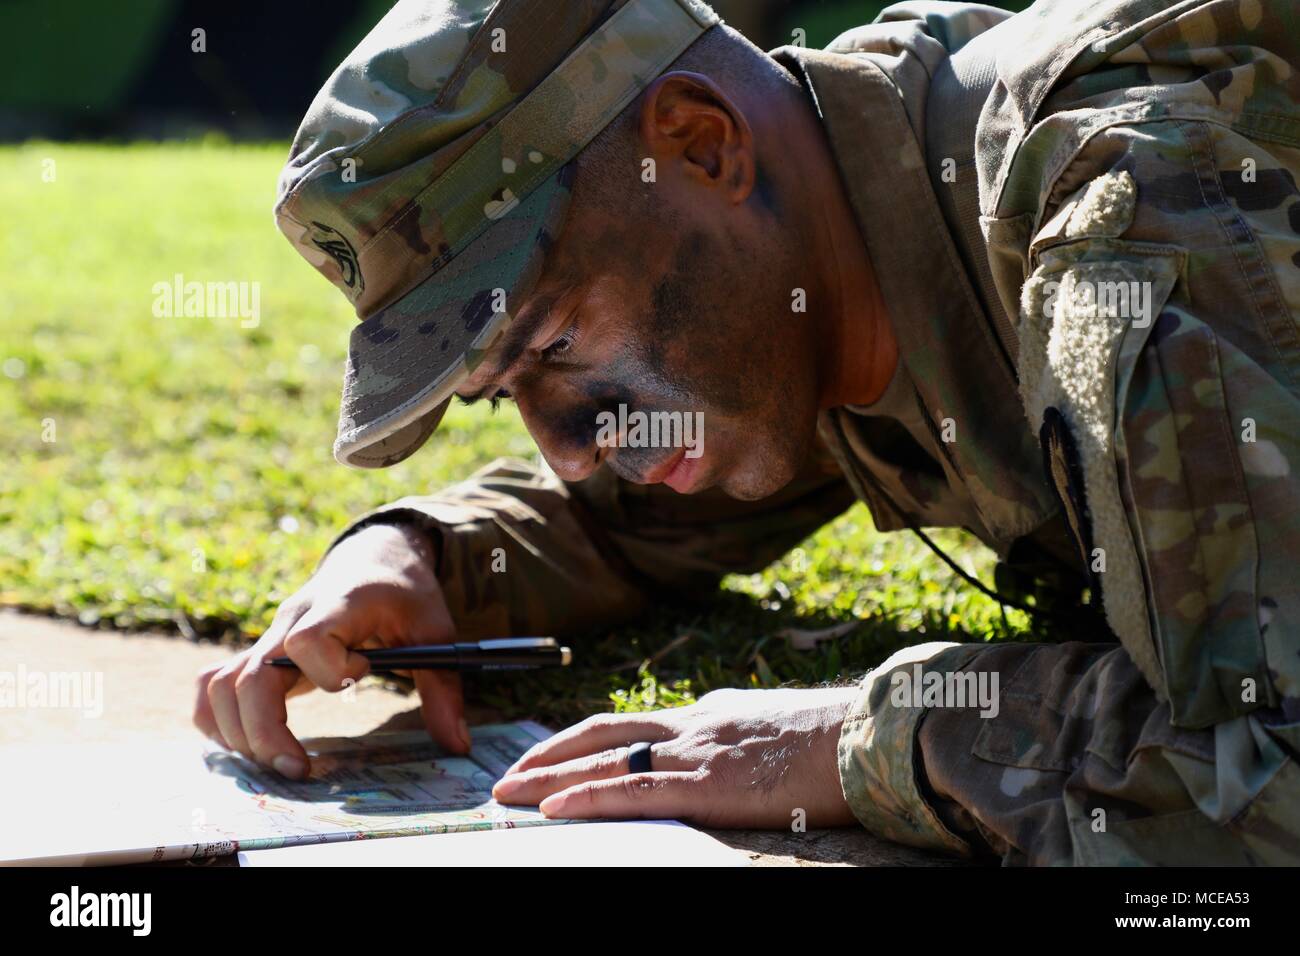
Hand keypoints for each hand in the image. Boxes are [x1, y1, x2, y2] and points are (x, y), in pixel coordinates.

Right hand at [192, 521, 465, 778]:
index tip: (363, 675)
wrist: (374, 558)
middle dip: (266, 732)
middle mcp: (292, 618)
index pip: (307, 638)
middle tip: (300, 768)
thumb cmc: (405, 594)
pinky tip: (245, 746)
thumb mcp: (437, 631)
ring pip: (222, 684)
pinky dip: (215, 718)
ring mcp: (269, 635)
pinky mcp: (259, 652)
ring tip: (280, 762)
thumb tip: (458, 746)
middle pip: (251, 675)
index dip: (329, 668)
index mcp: (339, 605)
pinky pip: (213, 683)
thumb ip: (444, 688)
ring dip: (239, 732)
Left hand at [492, 686, 859, 828]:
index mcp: (709, 713)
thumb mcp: (775, 729)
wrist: (870, 735)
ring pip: (605, 757)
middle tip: (509, 773)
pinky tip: (552, 807)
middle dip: (550, 752)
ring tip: (510, 793)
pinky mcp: (707, 784)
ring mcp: (697, 751)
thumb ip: (739, 735)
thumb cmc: (837, 739)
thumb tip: (724, 748)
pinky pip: (633, 788)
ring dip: (550, 776)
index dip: (584, 739)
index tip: (552, 756)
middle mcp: (692, 723)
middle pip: (602, 731)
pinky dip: (587, 796)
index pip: (632, 722)